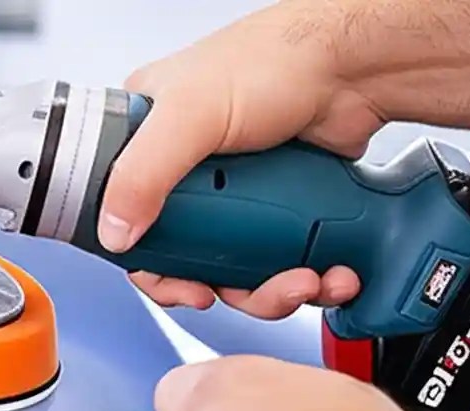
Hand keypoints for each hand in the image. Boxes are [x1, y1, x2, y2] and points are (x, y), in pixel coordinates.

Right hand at [100, 1, 374, 317]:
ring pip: (237, 267)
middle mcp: (188, 171)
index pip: (128, 219)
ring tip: (301, 281)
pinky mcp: (278, 207)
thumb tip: (115, 232)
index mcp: (149, 140)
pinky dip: (307, 276)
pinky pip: (280, 260)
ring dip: (271, 290)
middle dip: (220, 286)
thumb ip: (143, 174)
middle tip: (243, 290)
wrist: (354, 68)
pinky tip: (326, 272)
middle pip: (186, 257)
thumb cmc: (273, 60)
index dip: (151, 265)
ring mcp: (235, 193)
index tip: (182, 286)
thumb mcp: (190, 113)